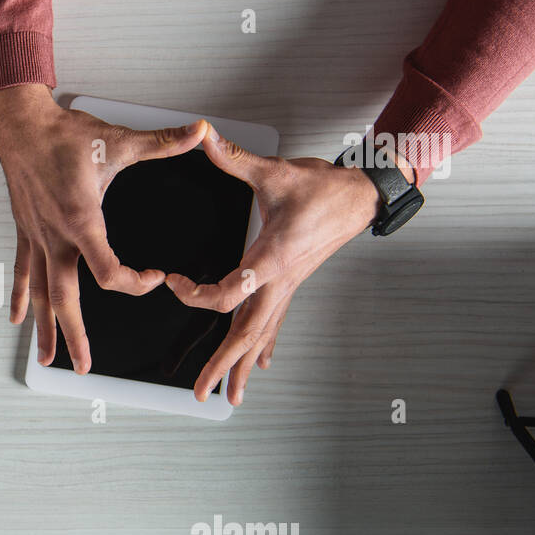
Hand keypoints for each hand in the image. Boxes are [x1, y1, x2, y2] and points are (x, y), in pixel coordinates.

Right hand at [0, 84, 208, 373]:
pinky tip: (19, 321)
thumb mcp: (119, 140)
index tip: (155, 279)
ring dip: (44, 328)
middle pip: (64, 297)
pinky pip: (23, 273)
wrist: (20, 124)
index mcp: (81, 219)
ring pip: (40, 293)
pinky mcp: (26, 232)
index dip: (133, 284)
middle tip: (83, 366)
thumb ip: (163, 142)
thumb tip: (201, 131)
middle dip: (74, 335)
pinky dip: (21, 299)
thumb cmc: (64, 134)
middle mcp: (56, 236)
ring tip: (47, 360)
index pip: (107, 272)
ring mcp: (37, 237)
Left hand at [165, 126, 397, 405]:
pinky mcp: (291, 284)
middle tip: (202, 393)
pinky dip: (263, 347)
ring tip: (229, 399)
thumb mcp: (274, 171)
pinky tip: (261, 366)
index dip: (198, 295)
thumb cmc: (320, 186)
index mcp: (271, 257)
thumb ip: (234, 157)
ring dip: (243, 367)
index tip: (173, 283)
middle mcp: (279, 280)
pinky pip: (274, 323)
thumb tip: (203, 135)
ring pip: (261, 336)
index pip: (230, 292)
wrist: (361, 195)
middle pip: (247, 333)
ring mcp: (287, 287)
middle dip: (224, 364)